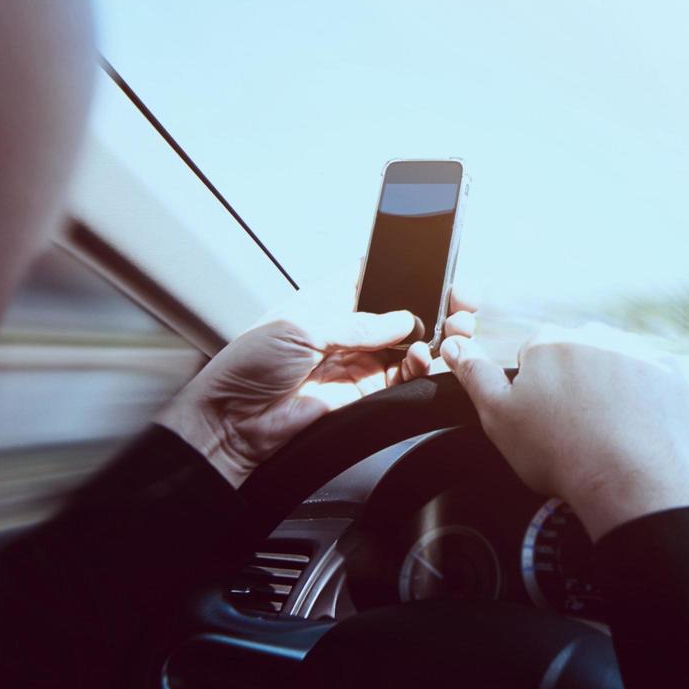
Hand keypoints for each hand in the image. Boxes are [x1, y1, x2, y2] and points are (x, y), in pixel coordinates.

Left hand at [159, 293, 476, 487]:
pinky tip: (420, 356)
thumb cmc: (248, 366)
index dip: (404, 270)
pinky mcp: (365, 391)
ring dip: (431, 335)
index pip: (376, 275)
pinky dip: (418, 366)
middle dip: (430, 303)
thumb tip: (403, 318)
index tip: (433, 266)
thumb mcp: (303, 327)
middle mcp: (347, 327)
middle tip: (454, 300)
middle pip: (401, 310)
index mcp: (327, 298)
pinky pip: (402, 376)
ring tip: (446, 328)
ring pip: (409, 343)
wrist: (234, 421)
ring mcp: (358, 359)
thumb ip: (359, 324)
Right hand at [440, 325, 688, 539]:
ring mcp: (641, 353)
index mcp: (552, 340)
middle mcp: (598, 335)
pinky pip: (653, 386)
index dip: (536, 394)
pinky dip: (646, 405)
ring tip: (608, 436)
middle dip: (576, 387)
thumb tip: (454, 344)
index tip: (544, 420)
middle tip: (576, 431)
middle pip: (578, 359)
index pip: (535, 357)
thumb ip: (474, 376)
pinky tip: (637, 435)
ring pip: (617, 370)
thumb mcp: (499, 418)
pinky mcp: (674, 376)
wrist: (634, 481)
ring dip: (612, 393)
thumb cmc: (562, 453)